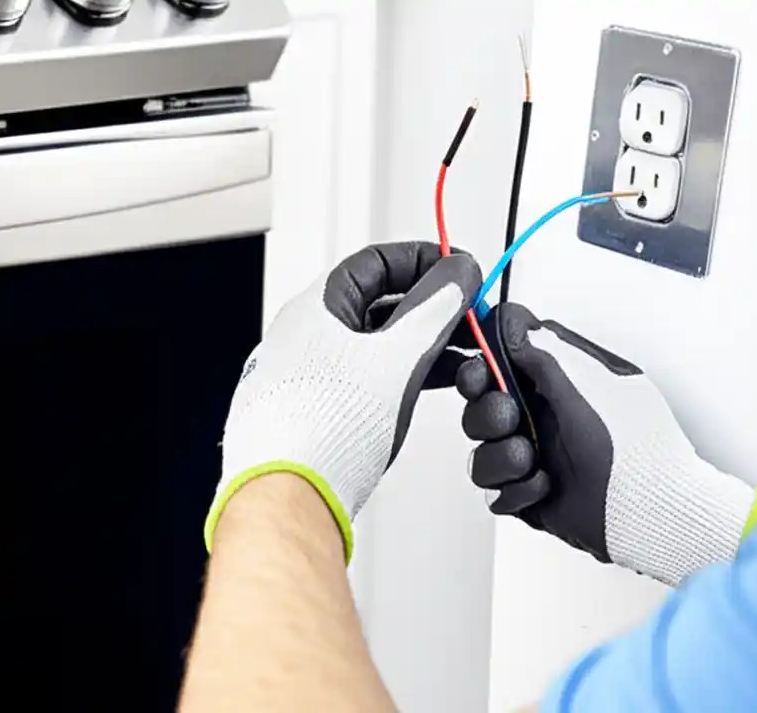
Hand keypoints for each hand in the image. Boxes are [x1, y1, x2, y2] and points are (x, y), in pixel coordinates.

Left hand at [205, 242, 481, 560]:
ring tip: (467, 354)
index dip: (425, 260)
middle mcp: (306, 337)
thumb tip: (457, 275)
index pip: (376, 261)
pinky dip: (403, 374)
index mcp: (315, 309)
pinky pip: (367, 376)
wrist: (287, 495)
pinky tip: (433, 385)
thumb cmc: (324, 427)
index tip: (462, 272)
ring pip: (376, 344)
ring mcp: (309, 375)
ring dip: (423, 343)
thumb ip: (433, 311)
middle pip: (378, 302)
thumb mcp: (397, 358)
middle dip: (431, 307)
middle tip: (470, 315)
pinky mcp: (317, 410)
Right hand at [457, 303, 756, 585]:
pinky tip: (545, 486)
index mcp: (559, 386)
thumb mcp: (590, 388)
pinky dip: (518, 491)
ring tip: (532, 461)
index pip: (500, 366)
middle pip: (481, 407)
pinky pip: (495, 492)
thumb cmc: (638, 450)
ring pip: (481, 452)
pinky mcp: (529, 494)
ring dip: (503, 457)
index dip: (481, 368)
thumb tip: (512, 321)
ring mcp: (534, 457)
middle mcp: (543, 419)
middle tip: (510, 420)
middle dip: (489, 415)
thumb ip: (546, 353)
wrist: (650, 511)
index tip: (482, 375)